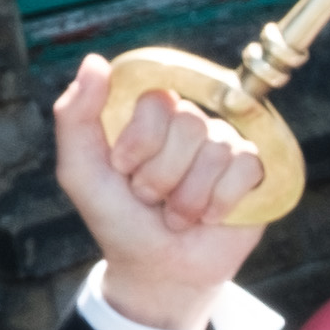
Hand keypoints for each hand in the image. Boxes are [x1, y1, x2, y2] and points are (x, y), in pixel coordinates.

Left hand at [55, 58, 266, 329]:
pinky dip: (220, 202)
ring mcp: (224, 145)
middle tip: (151, 198)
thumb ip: (76, 117)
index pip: (157, 100)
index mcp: (151, 115)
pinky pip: (246, 166)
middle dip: (162, 176)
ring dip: (188, 198)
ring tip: (177, 215)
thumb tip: (96, 61)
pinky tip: (209, 216)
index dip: (140, 141)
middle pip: (190, 124)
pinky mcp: (253, 170)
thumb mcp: (82, 172)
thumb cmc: (118, 218)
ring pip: (216, 149)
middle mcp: (190, 123)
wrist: (156, 269)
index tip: (123, 169)